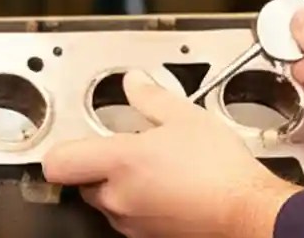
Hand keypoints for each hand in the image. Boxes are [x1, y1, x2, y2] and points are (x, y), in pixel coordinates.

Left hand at [42, 71, 301, 237]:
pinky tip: (165, 186)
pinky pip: (127, 217)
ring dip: (119, 185)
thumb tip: (134, 82)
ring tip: (154, 167)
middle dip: (99, 164)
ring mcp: (130, 221)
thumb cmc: (219, 168)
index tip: (77, 139)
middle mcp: (118, 197)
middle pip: (81, 181)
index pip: (58, 163)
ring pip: (105, 201)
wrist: (245, 209)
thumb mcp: (185, 116)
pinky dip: (137, 202)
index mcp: (120, 163)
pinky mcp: (145, 236)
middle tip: (129, 147)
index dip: (62, 149)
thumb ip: (151, 96)